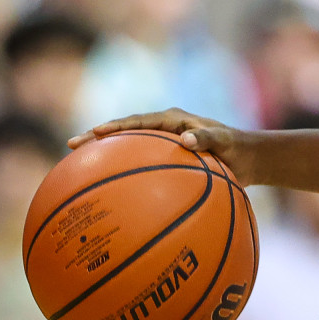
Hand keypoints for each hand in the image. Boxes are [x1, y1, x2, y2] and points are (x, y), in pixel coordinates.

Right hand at [68, 108, 257, 186]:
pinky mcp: (165, 163)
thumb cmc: (237, 148)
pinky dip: (124, 179)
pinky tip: (110, 199)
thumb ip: (207, 138)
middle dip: (96, 139)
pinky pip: (140, 169)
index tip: (94, 133)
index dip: (115, 127)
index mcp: (172, 120)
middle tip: (71, 146)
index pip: (137, 121)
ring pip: (127, 151)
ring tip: (76, 170)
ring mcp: (161, 147)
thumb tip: (185, 139)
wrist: (247, 159)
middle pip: (123, 134)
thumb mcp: (225, 141)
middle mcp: (162, 131)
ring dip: (104, 159)